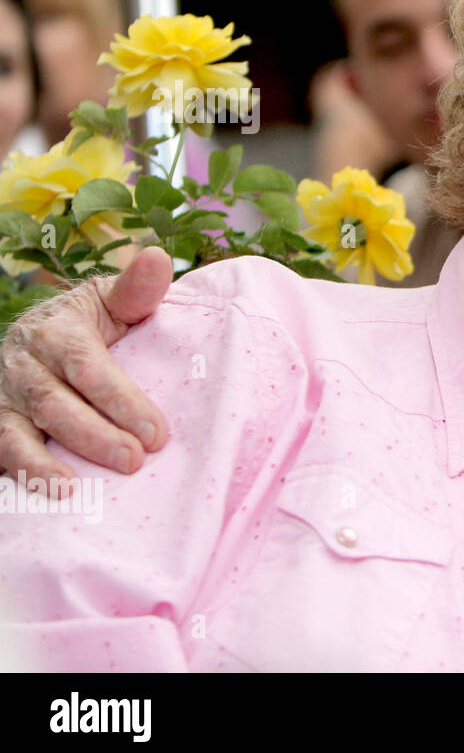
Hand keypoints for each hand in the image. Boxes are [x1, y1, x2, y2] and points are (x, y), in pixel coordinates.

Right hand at [0, 247, 172, 487]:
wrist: (39, 342)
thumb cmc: (90, 326)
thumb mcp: (111, 302)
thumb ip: (136, 291)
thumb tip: (158, 257)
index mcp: (57, 329)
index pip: (88, 367)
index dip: (121, 401)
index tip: (157, 433)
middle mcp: (23, 363)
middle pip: (55, 404)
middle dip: (95, 435)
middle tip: (134, 461)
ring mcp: (3, 396)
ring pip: (18, 433)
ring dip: (45, 465)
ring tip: (74, 491)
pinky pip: (0, 452)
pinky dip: (20, 475)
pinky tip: (47, 495)